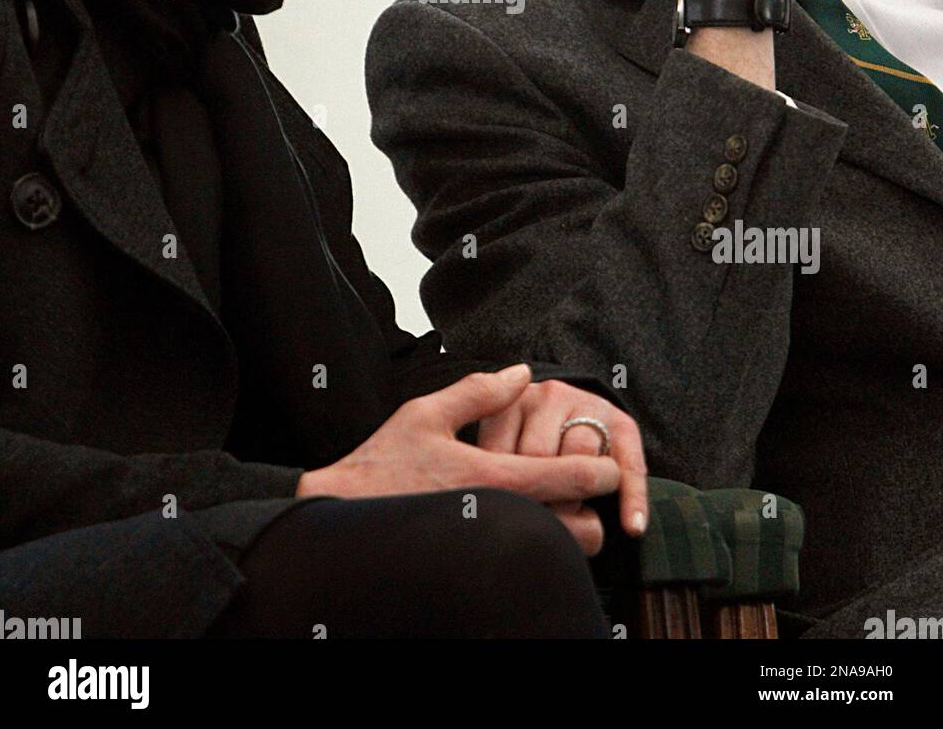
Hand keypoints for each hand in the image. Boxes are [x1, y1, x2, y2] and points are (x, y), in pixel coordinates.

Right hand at [294, 364, 624, 555]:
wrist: (338, 520)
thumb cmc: (379, 467)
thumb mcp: (424, 414)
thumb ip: (478, 392)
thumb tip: (521, 373)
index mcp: (491, 477)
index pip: (571, 478)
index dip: (602, 469)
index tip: (606, 463)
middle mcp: (498, 520)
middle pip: (581, 531)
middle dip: (590, 511)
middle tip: (577, 492)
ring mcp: (490, 548)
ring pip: (560, 557)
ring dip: (567, 534)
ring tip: (551, 511)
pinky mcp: (480, 571)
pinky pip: (530, 567)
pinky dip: (540, 551)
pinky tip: (522, 531)